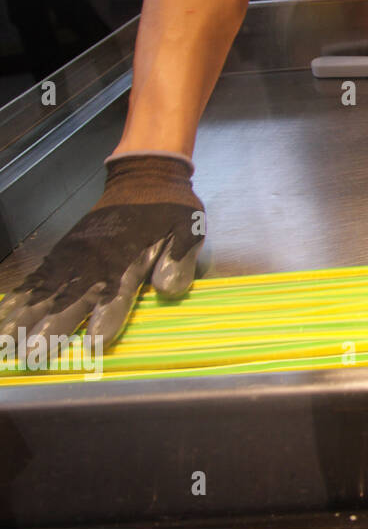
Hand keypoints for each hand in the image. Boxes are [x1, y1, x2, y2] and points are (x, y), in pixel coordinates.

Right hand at [0, 155, 203, 350]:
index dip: (106, 316)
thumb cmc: (169, 207)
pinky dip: (19, 296)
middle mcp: (96, 260)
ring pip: (46, 290)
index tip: (95, 342)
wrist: (144, 175)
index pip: (117, 293)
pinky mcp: (64, 250)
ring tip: (5, 343)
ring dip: (25, 316)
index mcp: (129, 258)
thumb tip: (169, 289)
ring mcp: (75, 255)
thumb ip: (178, 259)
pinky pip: (38, 276)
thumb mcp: (187, 228)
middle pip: (71, 298)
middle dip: (51, 326)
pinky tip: (4, 315)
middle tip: (31, 353)